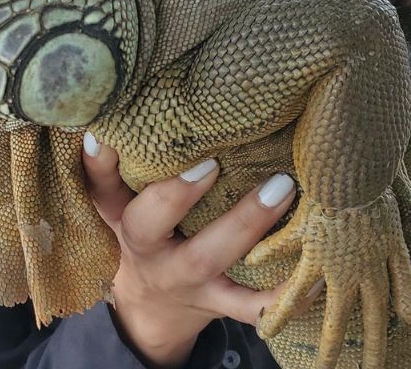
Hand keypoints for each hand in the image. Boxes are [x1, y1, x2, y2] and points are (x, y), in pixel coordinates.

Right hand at [82, 132, 301, 368]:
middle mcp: (145, 247)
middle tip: (210, 160)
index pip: (98, 182)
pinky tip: (312, 279)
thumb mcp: (119, 199)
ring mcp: (183, 278)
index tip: (105, 134)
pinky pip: (250, 305)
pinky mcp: (217, 302)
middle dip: (176, 193)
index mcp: (117, 214)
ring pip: (207, 257)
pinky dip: (281, 297)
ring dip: (245, 224)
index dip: (98, 160)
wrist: (152, 307)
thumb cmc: (144, 229)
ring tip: (281, 188)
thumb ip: (118, 158)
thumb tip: (124, 104)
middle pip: (149, 224)